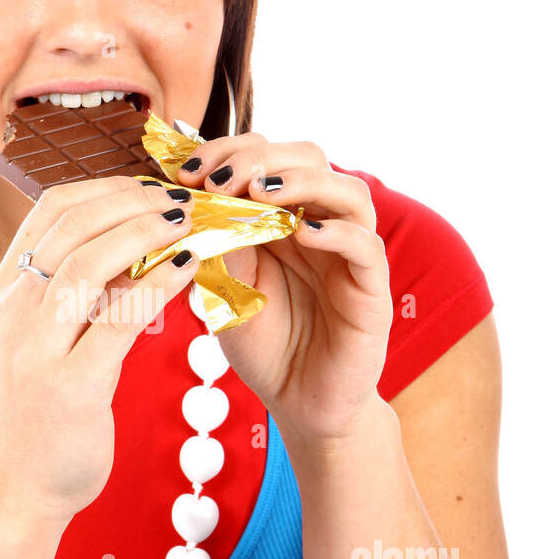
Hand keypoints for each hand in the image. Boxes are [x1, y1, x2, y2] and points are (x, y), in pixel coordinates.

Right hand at [0, 176, 199, 518]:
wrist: (19, 487)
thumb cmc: (43, 410)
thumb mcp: (52, 336)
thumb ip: (84, 292)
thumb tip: (138, 243)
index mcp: (8, 287)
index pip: (54, 208)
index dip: (109, 186)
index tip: (153, 187)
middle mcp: (16, 307)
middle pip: (74, 222)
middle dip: (135, 199)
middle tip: (183, 198)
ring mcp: (36, 346)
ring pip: (90, 261)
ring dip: (148, 230)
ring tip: (190, 221)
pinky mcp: (70, 384)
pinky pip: (119, 317)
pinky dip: (159, 283)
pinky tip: (189, 267)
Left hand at [177, 133, 392, 445]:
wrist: (299, 405)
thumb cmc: (265, 347)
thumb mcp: (226, 293)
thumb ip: (219, 247)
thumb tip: (195, 201)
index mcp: (283, 218)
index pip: (266, 158)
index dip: (227, 154)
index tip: (187, 172)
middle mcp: (320, 224)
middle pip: (307, 159)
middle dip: (258, 159)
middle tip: (217, 180)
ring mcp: (350, 253)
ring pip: (346, 191)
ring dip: (301, 181)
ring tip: (259, 192)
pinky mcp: (372, 289)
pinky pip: (366, 246)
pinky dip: (337, 232)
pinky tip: (302, 233)